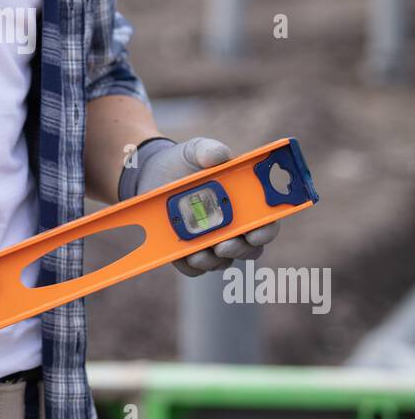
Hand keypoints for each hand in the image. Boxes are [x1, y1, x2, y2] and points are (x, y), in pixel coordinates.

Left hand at [121, 136, 278, 276]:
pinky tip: (184, 256)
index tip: (256, 233)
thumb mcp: (196, 150)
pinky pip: (193, 268)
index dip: (266, 231)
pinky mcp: (186, 252)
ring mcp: (211, 242)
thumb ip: (209, 150)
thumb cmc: (186, 162)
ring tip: (200, 253)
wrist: (152, 174)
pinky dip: (190, 265)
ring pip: (222, 262)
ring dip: (214, 260)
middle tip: (225, 245)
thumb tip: (219, 156)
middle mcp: (233, 228)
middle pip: (248, 249)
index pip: (267, 223)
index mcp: (245, 204)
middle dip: (240, 250)